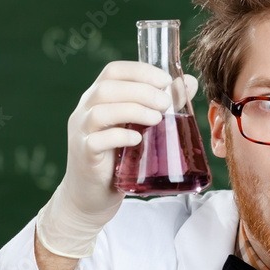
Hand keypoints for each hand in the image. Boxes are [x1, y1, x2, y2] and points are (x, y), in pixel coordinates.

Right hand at [36, 61, 197, 257]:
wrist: (92, 198)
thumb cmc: (118, 160)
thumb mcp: (140, 128)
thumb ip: (160, 105)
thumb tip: (188, 82)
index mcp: (98, 98)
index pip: (113, 71)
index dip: (140, 71)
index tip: (166, 80)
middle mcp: (85, 111)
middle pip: (107, 88)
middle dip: (141, 91)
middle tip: (166, 103)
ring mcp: (82, 133)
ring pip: (100, 112)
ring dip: (132, 110)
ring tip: (157, 119)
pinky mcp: (84, 156)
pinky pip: (96, 141)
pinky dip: (119, 137)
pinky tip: (138, 140)